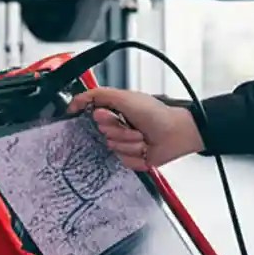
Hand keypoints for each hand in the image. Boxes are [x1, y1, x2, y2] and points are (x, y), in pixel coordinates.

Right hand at [65, 88, 203, 171]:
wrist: (175, 133)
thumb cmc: (155, 114)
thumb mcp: (126, 98)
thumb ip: (100, 95)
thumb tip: (78, 99)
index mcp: (114, 109)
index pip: (93, 113)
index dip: (98, 116)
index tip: (104, 117)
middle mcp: (117, 126)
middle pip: (102, 131)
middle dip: (118, 129)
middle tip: (132, 125)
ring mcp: (124, 142)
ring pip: (113, 147)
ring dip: (129, 142)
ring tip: (142, 136)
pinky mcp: (131, 157)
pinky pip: (123, 160)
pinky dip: (135, 154)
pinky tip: (145, 148)